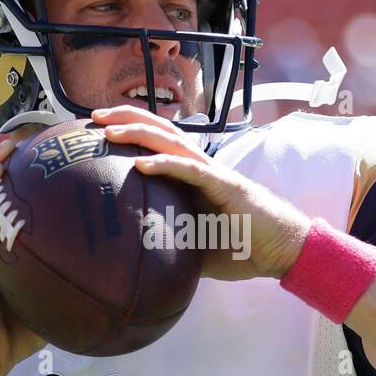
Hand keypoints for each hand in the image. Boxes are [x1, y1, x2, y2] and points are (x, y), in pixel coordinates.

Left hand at [91, 106, 311, 280]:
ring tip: (109, 131)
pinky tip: (142, 165)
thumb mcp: (194, 247)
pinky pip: (190, 171)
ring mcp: (213, 173)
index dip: (130, 132)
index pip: (158, 144)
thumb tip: (134, 258)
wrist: (282, 251)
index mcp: (192, 177)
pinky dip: (166, 164)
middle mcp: (201, 167)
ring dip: (138, 133)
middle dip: (126, 119)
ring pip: (172, 142)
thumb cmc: (241, 248)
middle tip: (93, 117)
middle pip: (160, 130)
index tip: (98, 131)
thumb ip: (169, 241)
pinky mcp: (225, 186)